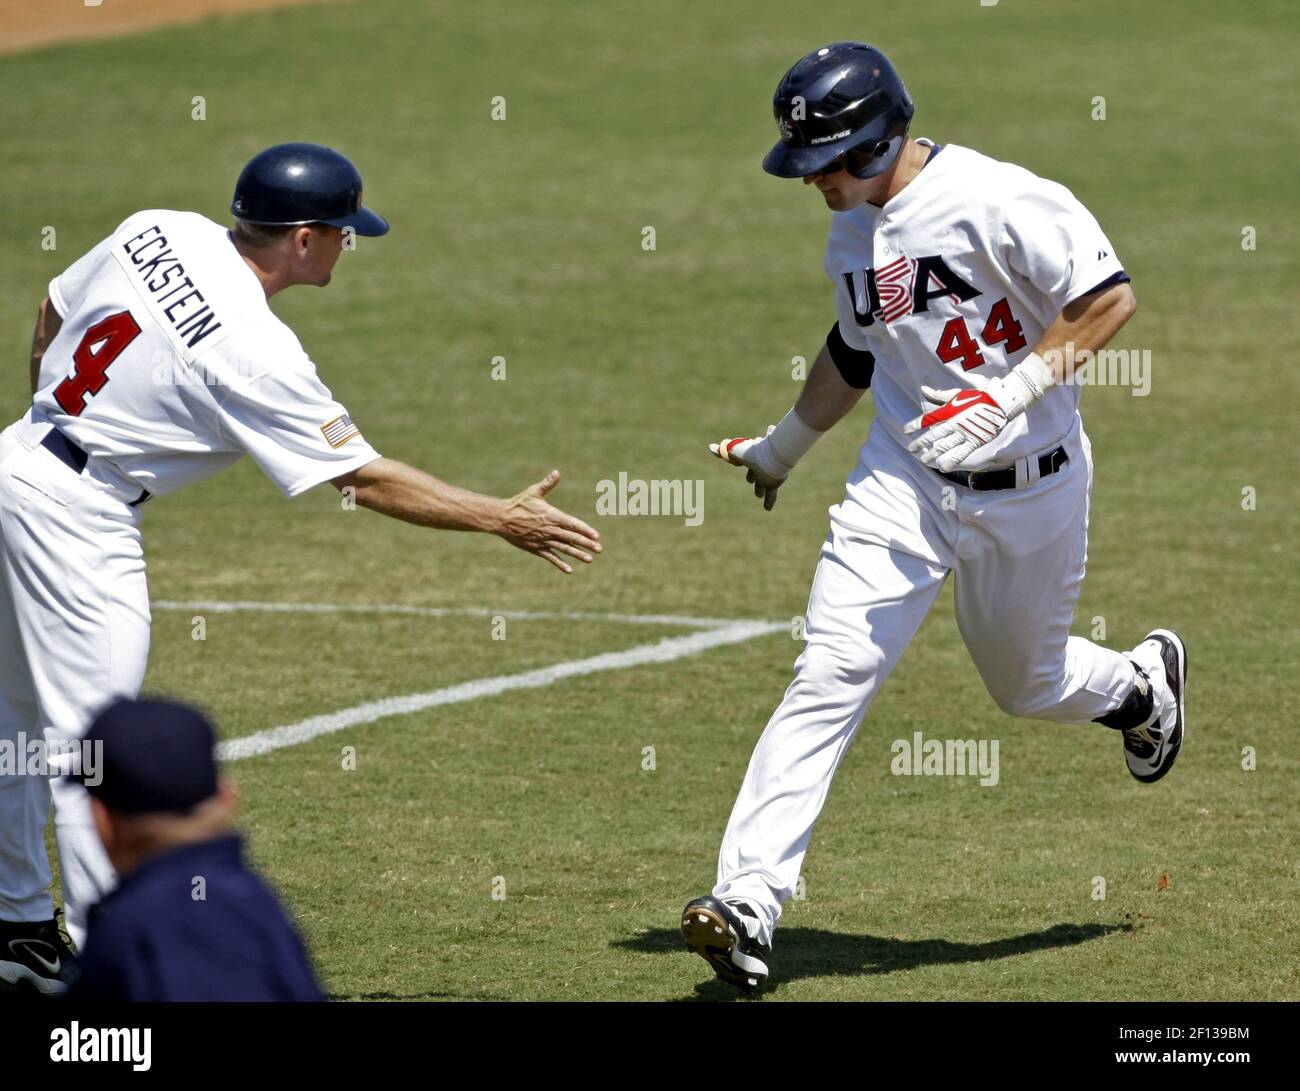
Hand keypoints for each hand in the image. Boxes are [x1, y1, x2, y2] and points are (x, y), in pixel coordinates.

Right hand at [498, 470, 601, 572]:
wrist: (501, 518)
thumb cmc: (518, 503)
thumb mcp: (533, 492)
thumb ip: (547, 484)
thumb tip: (557, 472)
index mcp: (552, 516)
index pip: (573, 524)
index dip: (585, 530)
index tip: (596, 536)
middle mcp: (549, 530)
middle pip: (571, 538)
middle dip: (586, 544)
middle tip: (599, 549)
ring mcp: (543, 540)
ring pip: (563, 549)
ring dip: (577, 554)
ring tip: (589, 559)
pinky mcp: (536, 548)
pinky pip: (550, 557)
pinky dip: (560, 563)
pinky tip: (569, 570)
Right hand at [709, 428, 786, 510]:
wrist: (769, 456)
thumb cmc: (750, 451)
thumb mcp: (733, 451)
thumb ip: (722, 451)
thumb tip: (710, 446)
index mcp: (750, 457)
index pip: (744, 461)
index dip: (741, 462)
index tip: (738, 463)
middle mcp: (759, 466)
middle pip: (754, 473)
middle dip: (752, 476)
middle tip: (751, 480)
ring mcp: (767, 476)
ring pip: (762, 484)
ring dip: (760, 489)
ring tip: (759, 495)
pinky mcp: (772, 485)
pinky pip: (771, 495)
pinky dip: (769, 502)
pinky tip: (768, 508)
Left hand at [902, 371, 1035, 472]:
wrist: (1000, 402)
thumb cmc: (977, 397)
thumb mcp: (956, 394)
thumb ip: (939, 395)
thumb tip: (923, 389)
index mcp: (949, 411)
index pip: (928, 418)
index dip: (915, 425)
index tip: (905, 431)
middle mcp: (954, 423)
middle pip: (933, 435)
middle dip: (920, 443)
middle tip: (911, 449)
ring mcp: (964, 433)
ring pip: (945, 446)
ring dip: (932, 454)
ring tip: (923, 460)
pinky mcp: (975, 441)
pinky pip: (961, 453)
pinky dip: (952, 461)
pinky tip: (943, 467)